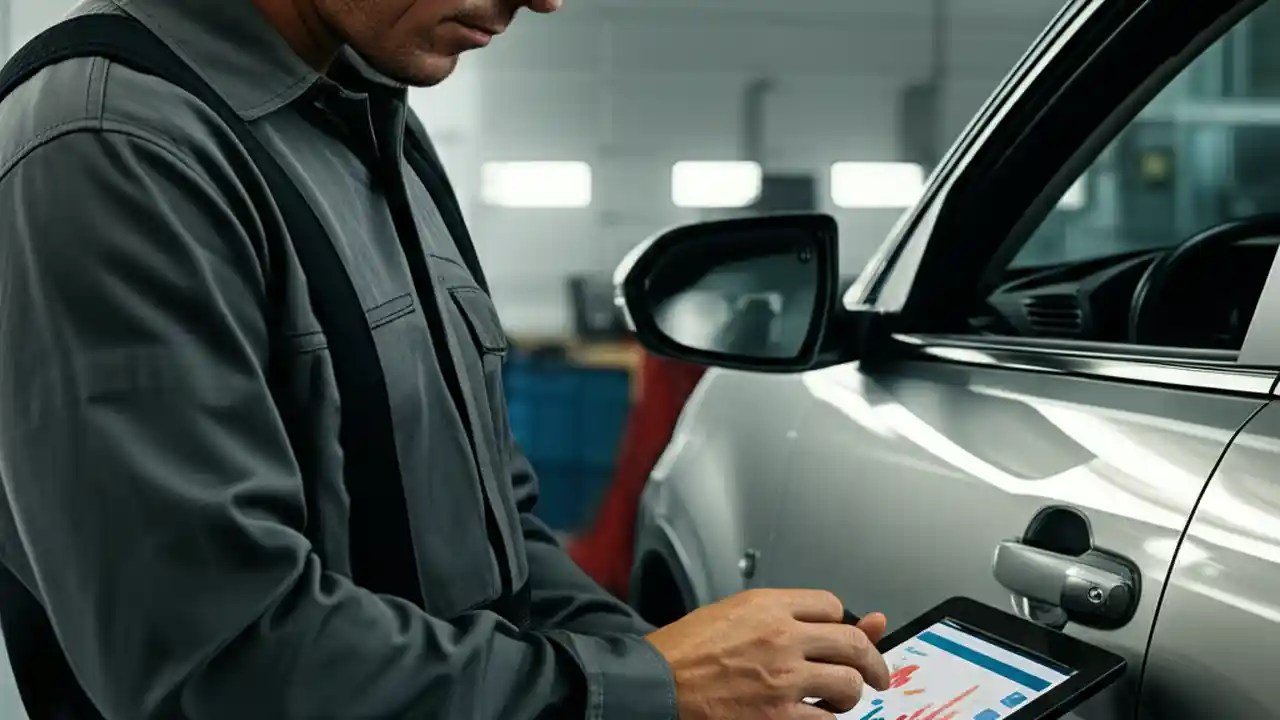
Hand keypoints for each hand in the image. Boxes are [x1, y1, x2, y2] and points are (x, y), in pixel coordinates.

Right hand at [646, 589, 889, 719]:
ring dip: (846, 695)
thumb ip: (786, 616)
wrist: (652, 686)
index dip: (838, 625)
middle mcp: (782, 637)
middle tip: (875, 676)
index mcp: (767, 605)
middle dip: (870, 663)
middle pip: (853, 644)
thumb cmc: (682, 652)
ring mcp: (783, 680)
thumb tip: (851, 620)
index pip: (832, 606)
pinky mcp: (778, 718)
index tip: (838, 638)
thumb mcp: (733, 615)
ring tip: (832, 699)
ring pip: (848, 685)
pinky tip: (810, 717)